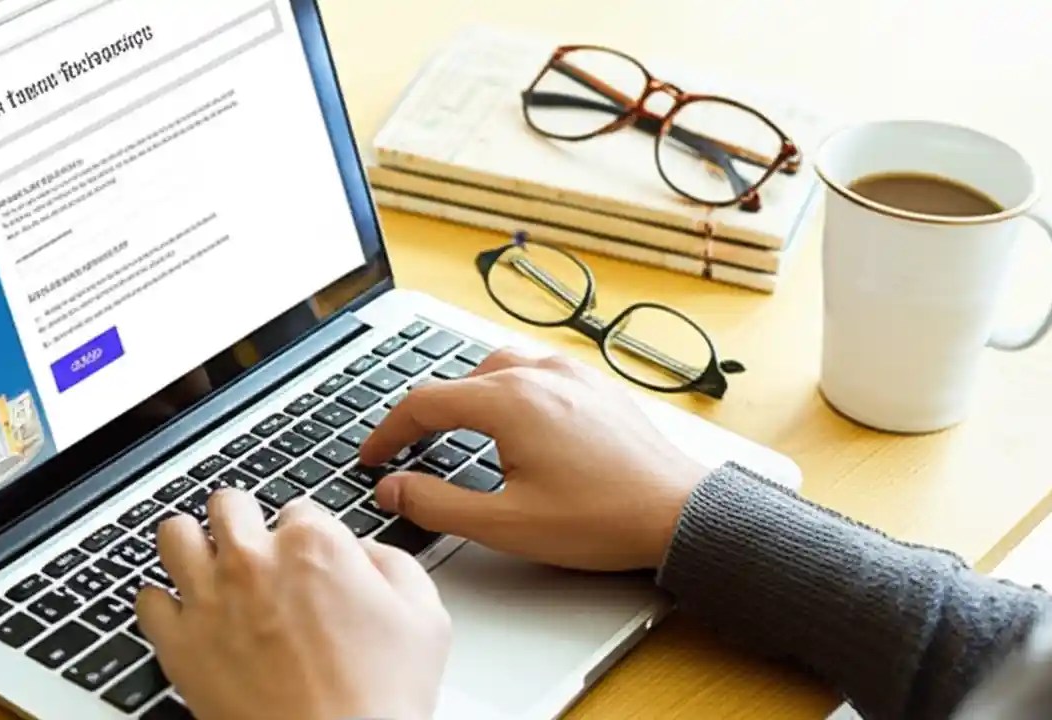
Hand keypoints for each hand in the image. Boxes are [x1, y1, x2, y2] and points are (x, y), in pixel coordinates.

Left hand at [137, 493, 450, 719]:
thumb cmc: (379, 700)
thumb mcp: (425, 618)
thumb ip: (393, 564)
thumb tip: (365, 552)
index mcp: (314, 545)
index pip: (298, 509)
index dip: (306, 535)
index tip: (308, 559)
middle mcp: (254, 561)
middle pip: (228, 504)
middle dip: (243, 522)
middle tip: (254, 550)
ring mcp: (209, 599)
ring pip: (175, 534)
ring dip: (192, 544)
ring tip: (207, 565)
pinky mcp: (178, 644)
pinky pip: (146, 599)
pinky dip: (163, 603)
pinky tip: (185, 615)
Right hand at [360, 349, 707, 570]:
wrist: (678, 513)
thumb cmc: (603, 519)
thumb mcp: (506, 524)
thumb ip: (438, 504)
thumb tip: (393, 488)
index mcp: (509, 401)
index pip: (424, 402)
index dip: (387, 432)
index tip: (372, 457)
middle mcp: (538, 374)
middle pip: (458, 380)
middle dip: (425, 414)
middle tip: (407, 449)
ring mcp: (571, 374)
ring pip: (497, 367)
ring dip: (467, 395)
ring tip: (454, 431)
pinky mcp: (595, 384)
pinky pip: (534, 369)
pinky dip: (506, 389)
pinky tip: (512, 420)